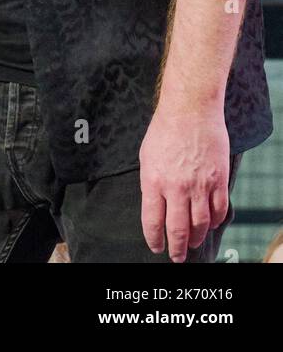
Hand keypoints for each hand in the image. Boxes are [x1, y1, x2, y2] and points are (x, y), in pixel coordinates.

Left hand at [139, 101, 230, 261]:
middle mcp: (177, 188)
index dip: (154, 239)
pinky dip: (215, 221)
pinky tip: (210, 224)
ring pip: (200, 223)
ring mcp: (200, 185)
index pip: (153, 221)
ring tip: (192, 244)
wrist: (190, 111)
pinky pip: (219, 209)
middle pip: (178, 229)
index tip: (156, 247)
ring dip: (196, 237)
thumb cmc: (164, 130)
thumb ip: (152, 183)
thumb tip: (157, 205)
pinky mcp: (219, 180)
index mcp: (154, 181)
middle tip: (176, 256)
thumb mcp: (146, 157)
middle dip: (176, 248)